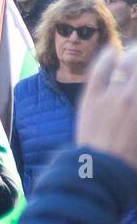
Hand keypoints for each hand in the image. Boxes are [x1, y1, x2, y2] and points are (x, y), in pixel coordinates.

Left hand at [76, 49, 136, 170]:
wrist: (102, 172)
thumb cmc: (133, 161)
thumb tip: (135, 102)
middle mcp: (134, 97)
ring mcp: (113, 96)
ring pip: (128, 65)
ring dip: (134, 55)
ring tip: (136, 52)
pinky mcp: (91, 98)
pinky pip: (99, 70)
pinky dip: (106, 58)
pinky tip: (111, 52)